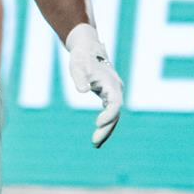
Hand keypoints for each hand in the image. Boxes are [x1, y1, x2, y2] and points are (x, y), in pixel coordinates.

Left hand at [67, 23, 122, 146]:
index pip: (115, 103)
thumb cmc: (82, 57)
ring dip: (106, 130)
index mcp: (112, 83)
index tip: (98, 123)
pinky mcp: (108, 96)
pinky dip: (104, 125)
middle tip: (95, 143)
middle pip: (115, 113)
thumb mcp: (77, 66)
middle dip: (107, 129)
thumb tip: (82, 90)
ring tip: (95, 145)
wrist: (87, 49)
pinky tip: (97, 137)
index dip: (109, 114)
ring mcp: (113, 93)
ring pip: (113, 115)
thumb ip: (80, 78)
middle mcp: (116, 90)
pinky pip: (109, 113)